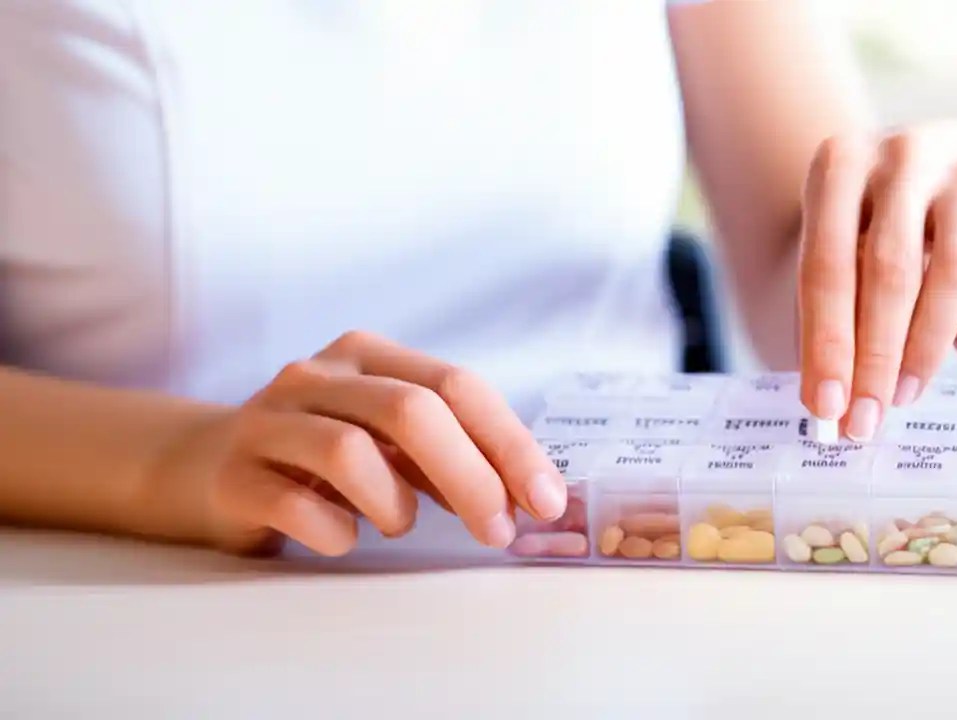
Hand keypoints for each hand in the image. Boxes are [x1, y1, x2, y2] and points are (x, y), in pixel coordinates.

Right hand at [174, 331, 564, 555]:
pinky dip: (336, 532)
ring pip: (351, 452)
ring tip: (397, 524)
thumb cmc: (322, 455)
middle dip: (470, 477)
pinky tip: (342, 537)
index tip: (547, 501)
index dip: (509, 444)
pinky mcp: (233, 475)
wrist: (203, 466)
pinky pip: (295, 505)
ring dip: (395, 504)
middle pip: (410, 412)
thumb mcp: (391, 440)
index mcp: (368, 356)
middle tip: (497, 531)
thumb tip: (527, 495)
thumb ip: (451, 454)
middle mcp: (317, 375)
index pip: (456, 386)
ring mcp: (268, 420)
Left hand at [798, 121, 956, 439]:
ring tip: (904, 392)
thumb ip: (824, 319)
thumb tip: (829, 406)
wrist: (898, 167)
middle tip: (867, 418)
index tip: (827, 406)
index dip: (828, 343)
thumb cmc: (852, 226)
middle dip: (877, 355)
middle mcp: (905, 153)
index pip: (828, 266)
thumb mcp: (823, 252)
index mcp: (839, 161)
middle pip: (891, 270)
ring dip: (929, 344)